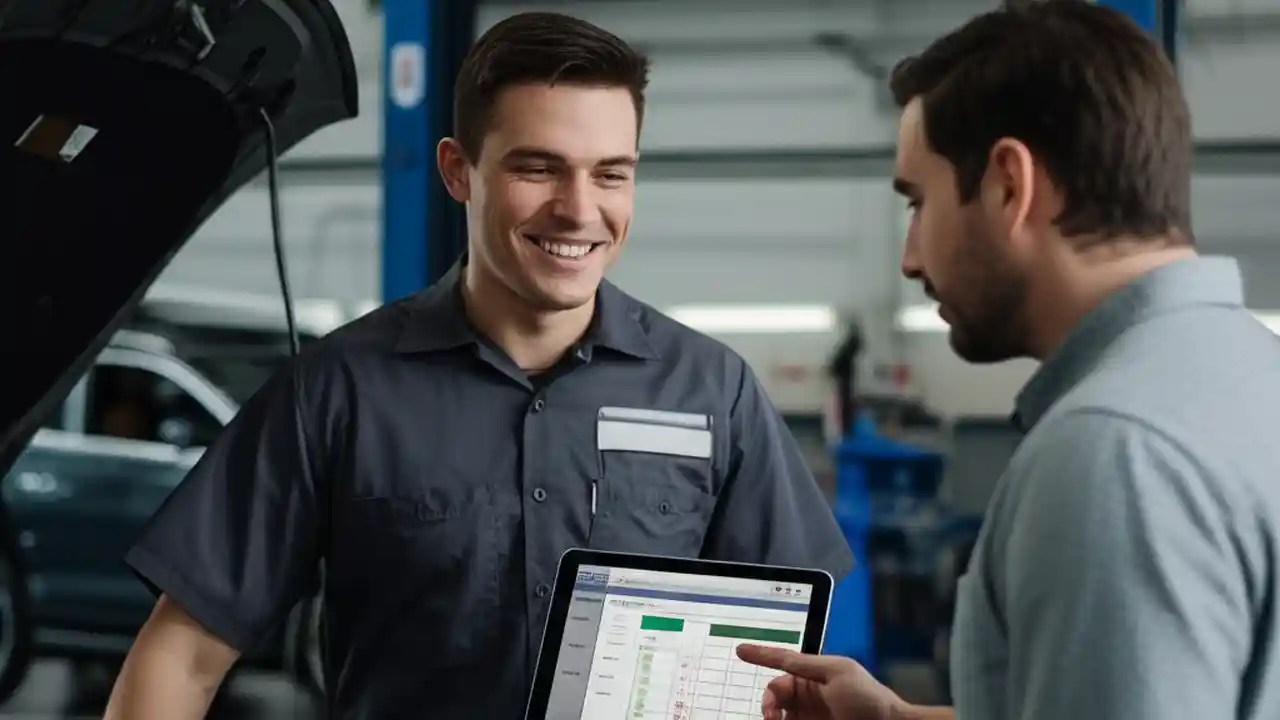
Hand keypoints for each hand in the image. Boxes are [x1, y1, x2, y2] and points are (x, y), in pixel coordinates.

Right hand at [736, 644, 904, 719]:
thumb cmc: (868, 698)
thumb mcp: (835, 672)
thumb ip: (803, 665)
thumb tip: (777, 655)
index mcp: (813, 675)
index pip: (782, 662)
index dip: (760, 655)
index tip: (739, 651)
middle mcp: (808, 695)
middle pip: (774, 694)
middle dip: (767, 700)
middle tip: (770, 714)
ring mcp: (808, 716)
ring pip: (777, 714)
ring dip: (771, 715)